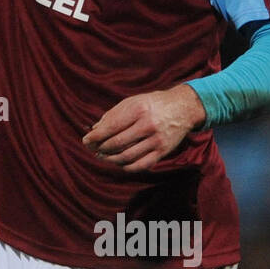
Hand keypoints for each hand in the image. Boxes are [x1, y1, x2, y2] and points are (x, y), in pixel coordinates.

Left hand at [83, 86, 205, 172]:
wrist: (183, 108)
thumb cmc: (153, 103)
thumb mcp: (132, 101)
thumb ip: (113, 115)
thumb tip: (94, 130)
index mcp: (139, 110)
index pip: (112, 127)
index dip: (96, 137)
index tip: (85, 141)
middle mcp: (149, 125)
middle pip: (118, 143)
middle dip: (101, 148)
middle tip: (93, 149)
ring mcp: (157, 140)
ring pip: (127, 156)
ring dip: (111, 159)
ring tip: (102, 156)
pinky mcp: (163, 151)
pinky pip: (141, 165)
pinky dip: (126, 167)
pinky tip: (119, 162)